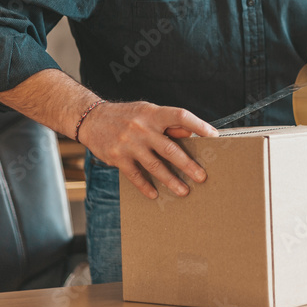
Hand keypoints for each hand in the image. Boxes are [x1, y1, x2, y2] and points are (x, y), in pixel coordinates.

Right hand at [77, 101, 217, 199]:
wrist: (92, 119)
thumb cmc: (127, 116)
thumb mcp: (147, 112)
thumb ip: (167, 124)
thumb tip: (191, 135)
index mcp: (153, 114)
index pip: (180, 116)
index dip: (198, 125)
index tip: (213, 136)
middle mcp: (142, 128)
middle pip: (170, 148)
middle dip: (188, 164)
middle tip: (202, 176)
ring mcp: (129, 143)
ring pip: (154, 165)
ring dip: (171, 180)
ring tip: (184, 191)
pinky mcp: (118, 157)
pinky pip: (135, 175)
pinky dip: (146, 186)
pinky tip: (155, 194)